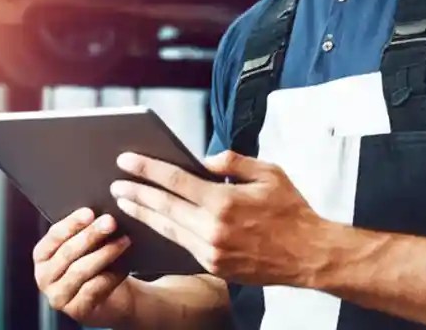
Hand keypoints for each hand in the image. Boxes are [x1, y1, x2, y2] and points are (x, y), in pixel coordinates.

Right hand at [33, 207, 139, 326]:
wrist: (115, 299)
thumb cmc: (98, 265)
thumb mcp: (87, 246)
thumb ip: (86, 231)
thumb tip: (100, 211)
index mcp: (42, 256)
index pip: (54, 236)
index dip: (72, 223)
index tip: (90, 211)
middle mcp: (44, 277)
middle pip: (67, 252)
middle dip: (91, 235)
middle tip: (111, 222)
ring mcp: (58, 297)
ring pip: (80, 270)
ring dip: (105, 253)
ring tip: (124, 241)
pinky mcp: (76, 311)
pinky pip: (93, 289)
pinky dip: (111, 275)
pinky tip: (125, 265)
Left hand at [111, 150, 328, 286]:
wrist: (310, 255)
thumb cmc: (292, 210)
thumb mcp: (268, 172)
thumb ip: (231, 161)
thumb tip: (201, 160)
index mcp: (224, 200)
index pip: (175, 180)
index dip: (147, 169)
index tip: (126, 160)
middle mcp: (213, 228)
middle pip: (163, 206)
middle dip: (136, 193)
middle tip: (115, 183)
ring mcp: (212, 251)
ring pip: (167, 228)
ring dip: (143, 214)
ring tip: (125, 202)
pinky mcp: (214, 265)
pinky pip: (181, 244)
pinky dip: (164, 231)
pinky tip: (153, 222)